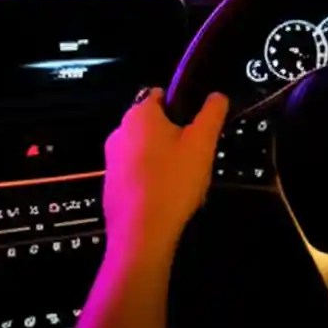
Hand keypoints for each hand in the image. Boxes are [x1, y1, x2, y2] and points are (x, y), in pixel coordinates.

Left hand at [101, 87, 228, 257]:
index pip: (160, 94)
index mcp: (140, 114)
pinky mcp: (110, 184)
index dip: (182, 106)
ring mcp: (111, 159)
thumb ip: (212, 114)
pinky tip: (166, 196)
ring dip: (163, 158)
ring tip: (183, 179)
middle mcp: (119, 131)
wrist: (142, 233)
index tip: (198, 127)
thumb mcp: (202, 144)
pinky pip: (136, 172)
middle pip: (153, 124)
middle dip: (174, 135)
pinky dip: (150, 178)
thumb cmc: (173, 181)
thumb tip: (217, 95)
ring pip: (145, 149)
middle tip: (195, 155)